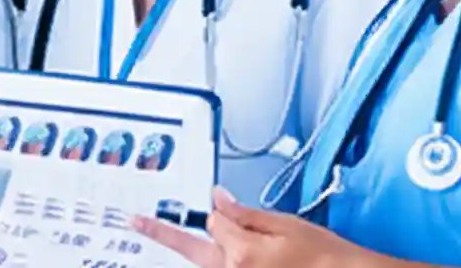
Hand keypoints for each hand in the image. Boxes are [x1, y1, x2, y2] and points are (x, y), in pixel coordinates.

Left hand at [131, 186, 387, 267]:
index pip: (213, 221)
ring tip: (173, 231)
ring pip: (208, 262)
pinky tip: (224, 251)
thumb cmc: (325, 257)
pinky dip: (217, 260)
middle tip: (135, 220)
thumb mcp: (286, 224)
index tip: (221, 207)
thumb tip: (218, 198)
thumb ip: (244, 213)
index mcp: (243, 251)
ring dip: (205, 251)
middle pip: (194, 248)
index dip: (220, 212)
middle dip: (163, 233)